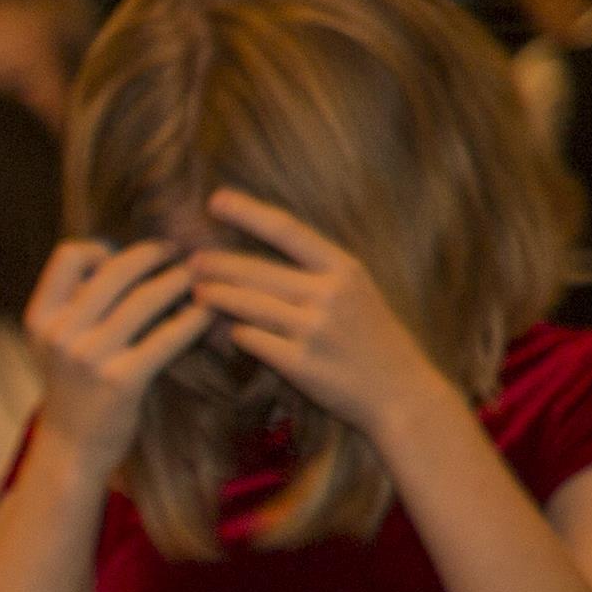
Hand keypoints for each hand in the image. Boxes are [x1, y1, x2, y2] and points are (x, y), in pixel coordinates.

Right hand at [22, 237, 212, 470]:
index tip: (124, 259)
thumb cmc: (74, 385)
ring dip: (179, 280)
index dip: (102, 248)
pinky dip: (193, 318)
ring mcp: (88, 358)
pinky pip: (167, 336)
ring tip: (199, 278)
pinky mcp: (122, 381)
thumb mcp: (56, 341)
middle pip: (114, 269)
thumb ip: (78, 301)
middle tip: (180, 254)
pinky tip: (206, 313)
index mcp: (40, 318)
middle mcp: (59, 334)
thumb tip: (127, 253)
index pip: (69, 256)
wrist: (71, 447)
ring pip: (144, 298)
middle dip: (155, 254)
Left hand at [188, 189, 452, 436]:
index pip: (288, 230)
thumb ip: (316, 273)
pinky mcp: (300, 363)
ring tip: (196, 292)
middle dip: (218, 264)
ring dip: (216, 297)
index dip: (248, 213)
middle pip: (257, 270)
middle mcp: (330, 294)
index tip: (215, 199)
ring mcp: (314, 329)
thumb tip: (259, 258)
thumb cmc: (372, 340)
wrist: (401, 392)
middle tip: (190, 260)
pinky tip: (219, 331)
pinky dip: (231, 333)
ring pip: (247, 304)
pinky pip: (251, 339)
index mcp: (345, 269)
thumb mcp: (356, 293)